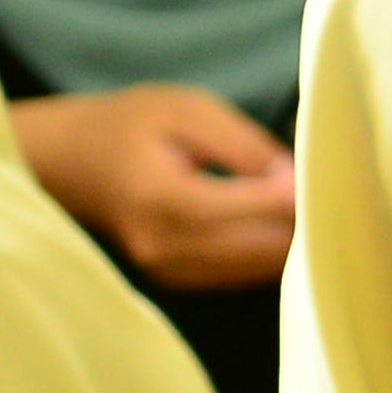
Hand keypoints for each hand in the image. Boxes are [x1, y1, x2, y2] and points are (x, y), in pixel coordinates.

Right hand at [11, 82, 294, 286]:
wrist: (72, 161)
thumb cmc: (130, 127)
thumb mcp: (185, 110)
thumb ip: (242, 144)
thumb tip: (293, 181)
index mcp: (157, 196)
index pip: (242, 208)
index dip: (286, 196)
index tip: (314, 176)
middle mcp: (162, 244)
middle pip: (261, 247)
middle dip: (298, 220)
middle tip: (319, 188)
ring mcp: (169, 270)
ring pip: (261, 267)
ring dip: (288, 237)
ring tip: (295, 199)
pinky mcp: (179, 281)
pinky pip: (245, 274)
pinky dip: (267, 250)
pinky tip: (272, 219)